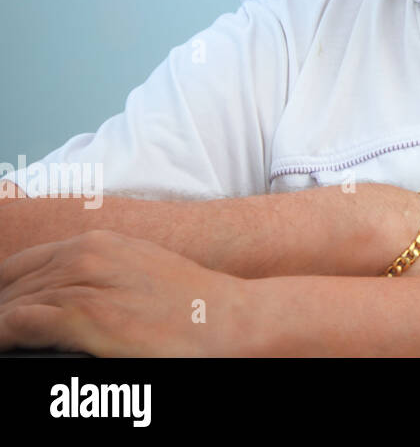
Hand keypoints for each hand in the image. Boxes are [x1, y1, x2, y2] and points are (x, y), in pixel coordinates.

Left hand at [0, 229, 254, 355]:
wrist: (228, 319)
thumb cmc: (190, 305)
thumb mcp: (141, 271)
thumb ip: (99, 275)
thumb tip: (66, 296)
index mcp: (97, 242)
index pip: (21, 264)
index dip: (5, 290)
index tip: (4, 310)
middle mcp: (84, 255)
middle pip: (10, 283)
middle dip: (1, 306)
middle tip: (5, 331)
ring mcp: (82, 284)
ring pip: (10, 303)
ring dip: (2, 323)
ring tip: (4, 341)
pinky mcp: (82, 316)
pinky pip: (16, 325)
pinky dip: (3, 337)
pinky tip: (6, 347)